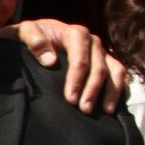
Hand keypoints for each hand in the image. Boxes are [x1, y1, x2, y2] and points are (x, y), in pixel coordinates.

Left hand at [3, 20, 124, 113]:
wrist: (36, 39)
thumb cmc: (30, 38)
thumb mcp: (24, 33)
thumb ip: (34, 40)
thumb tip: (50, 60)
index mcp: (75, 34)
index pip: (80, 58)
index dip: (77, 79)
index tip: (71, 99)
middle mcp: (93, 42)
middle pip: (99, 67)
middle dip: (92, 90)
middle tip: (84, 110)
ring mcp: (102, 53)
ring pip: (115, 71)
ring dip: (111, 92)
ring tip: (106, 111)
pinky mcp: (107, 63)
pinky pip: (120, 75)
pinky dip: (120, 90)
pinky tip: (114, 106)